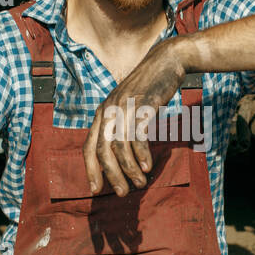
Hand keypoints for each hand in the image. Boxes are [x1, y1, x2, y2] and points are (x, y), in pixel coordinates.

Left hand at [85, 39, 187, 195]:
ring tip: (139, 184)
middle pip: (103, 151)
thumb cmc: (148, 88)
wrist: (166, 61)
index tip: (96, 190)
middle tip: (121, 193)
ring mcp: (125, 107)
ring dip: (130, 169)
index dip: (90, 170)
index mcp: (102, 113)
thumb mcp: (127, 106)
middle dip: (111, 175)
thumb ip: (119, 125)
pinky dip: (142, 155)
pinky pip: (138, 136)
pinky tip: (148, 167)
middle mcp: (109, 111)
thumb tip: (117, 154)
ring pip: (120, 147)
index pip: (88, 146)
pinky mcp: (143, 106)